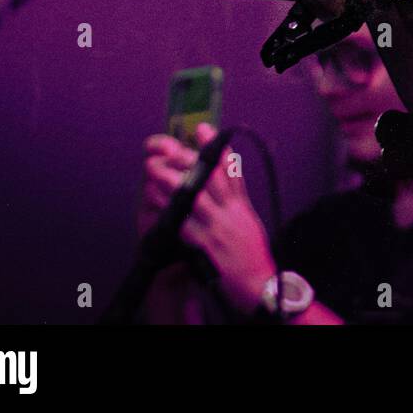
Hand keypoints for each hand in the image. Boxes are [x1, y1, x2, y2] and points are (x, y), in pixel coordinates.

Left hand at [140, 123, 277, 314]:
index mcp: (242, 206)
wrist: (259, 284)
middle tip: (166, 147)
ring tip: (153, 168)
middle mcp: (232, 212)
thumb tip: (227, 182)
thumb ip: (236, 201)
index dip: (217, 147)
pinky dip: (170, 211)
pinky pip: (186, 223)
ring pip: (195, 196)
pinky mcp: (208, 245)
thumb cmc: (253, 256)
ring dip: (172, 180)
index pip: (230, 169)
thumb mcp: (248, 222)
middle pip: (211, 176)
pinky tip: (156, 202)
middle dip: (188, 158)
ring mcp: (220, 228)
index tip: (203, 128)